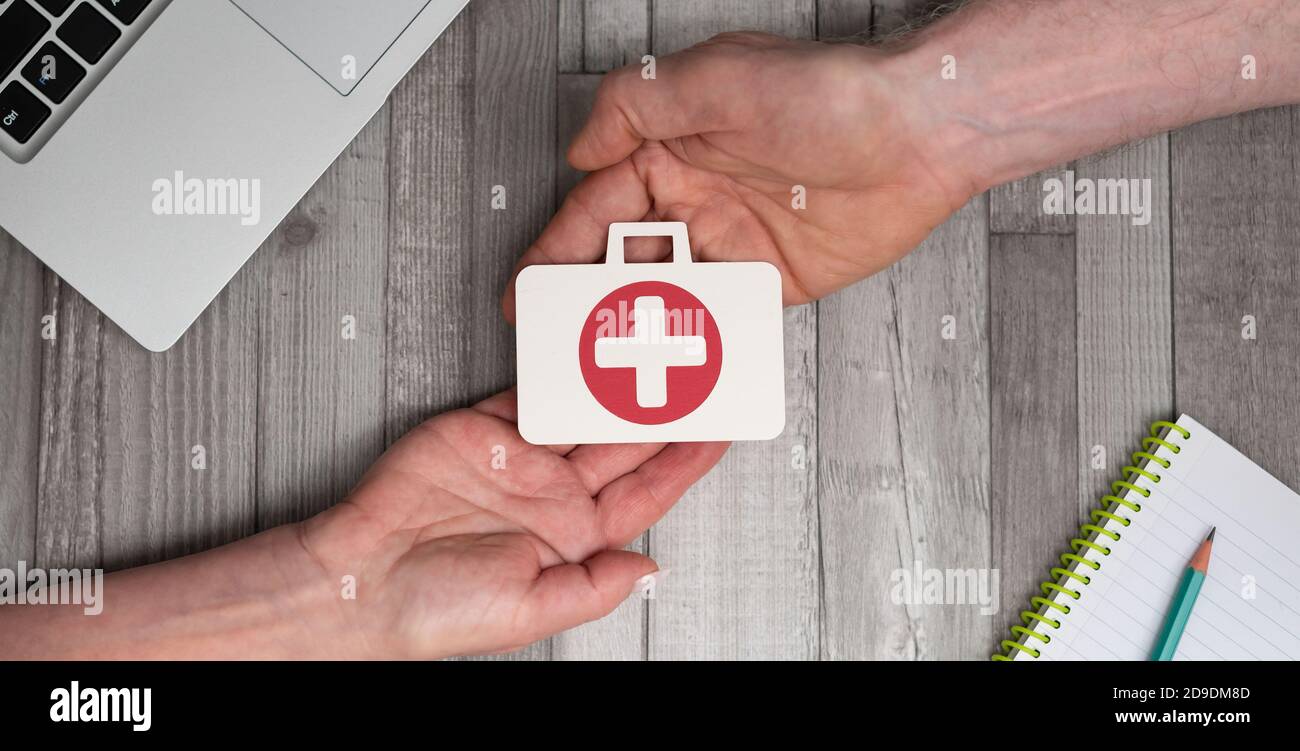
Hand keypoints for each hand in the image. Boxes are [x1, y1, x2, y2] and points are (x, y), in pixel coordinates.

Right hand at [0, 390, 725, 659]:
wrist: (361, 579)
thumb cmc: (435, 610)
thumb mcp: (528, 612)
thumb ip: (593, 587)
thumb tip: (649, 569)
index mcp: (572, 539)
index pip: (644, 494)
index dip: (682, 465)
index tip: (715, 434)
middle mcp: (552, 497)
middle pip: (623, 446)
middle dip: (664, 413)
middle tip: (700, 377)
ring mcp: (520, 460)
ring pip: (584, 412)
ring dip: (620, 387)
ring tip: (659, 357)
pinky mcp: (484, 429)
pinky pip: (530, 393)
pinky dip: (559, 372)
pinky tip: (590, 355)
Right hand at [504, 2, 1299, 316]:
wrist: (919, 134)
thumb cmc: (832, 93)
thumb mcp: (715, 80)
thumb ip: (635, 108)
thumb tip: (580, 146)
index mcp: (673, 149)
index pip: (598, 208)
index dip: (558, 251)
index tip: (530, 290)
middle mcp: (698, 197)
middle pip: (625, 258)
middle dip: (589, 300)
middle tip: (562, 341)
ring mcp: (733, 242)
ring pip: (668, 294)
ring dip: (638, 327)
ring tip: (609, 361)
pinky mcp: (773, 280)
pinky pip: (724, 318)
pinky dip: (699, 341)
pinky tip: (677, 359)